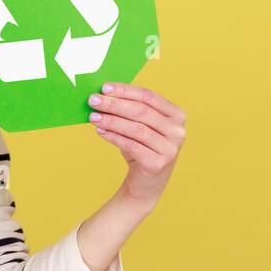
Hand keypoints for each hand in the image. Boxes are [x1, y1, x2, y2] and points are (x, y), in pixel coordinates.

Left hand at [87, 81, 185, 209]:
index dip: (125, 90)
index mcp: (176, 115)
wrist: (145, 183)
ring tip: (93, 117)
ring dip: (111, 120)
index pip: (149, 96)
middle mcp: (177, 131)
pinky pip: (131, 145)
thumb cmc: (141, 148)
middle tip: (93, 100)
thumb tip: (102, 94)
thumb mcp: (139, 126)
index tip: (104, 87)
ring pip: (136, 128)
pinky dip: (113, 136)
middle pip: (141, 111)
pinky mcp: (158, 163)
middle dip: (114, 104)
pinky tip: (100, 131)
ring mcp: (170, 148)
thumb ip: (128, 110)